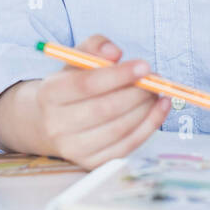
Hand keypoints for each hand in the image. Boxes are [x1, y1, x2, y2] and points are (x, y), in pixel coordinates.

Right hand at [31, 33, 169, 168]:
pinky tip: (160, 108)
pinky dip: (149, 126)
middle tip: (155, 79)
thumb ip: (95, 46)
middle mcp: (57, 124)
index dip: (118, 75)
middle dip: (137, 93)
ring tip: (157, 92)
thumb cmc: (71, 84)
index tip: (144, 66)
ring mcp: (73, 148)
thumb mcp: (77, 59)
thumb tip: (114, 53)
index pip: (86, 84)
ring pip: (119, 129)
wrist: (50, 122)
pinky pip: (127, 146)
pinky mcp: (92, 162)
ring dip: (146, 109)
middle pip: (104, 109)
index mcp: (50, 94)